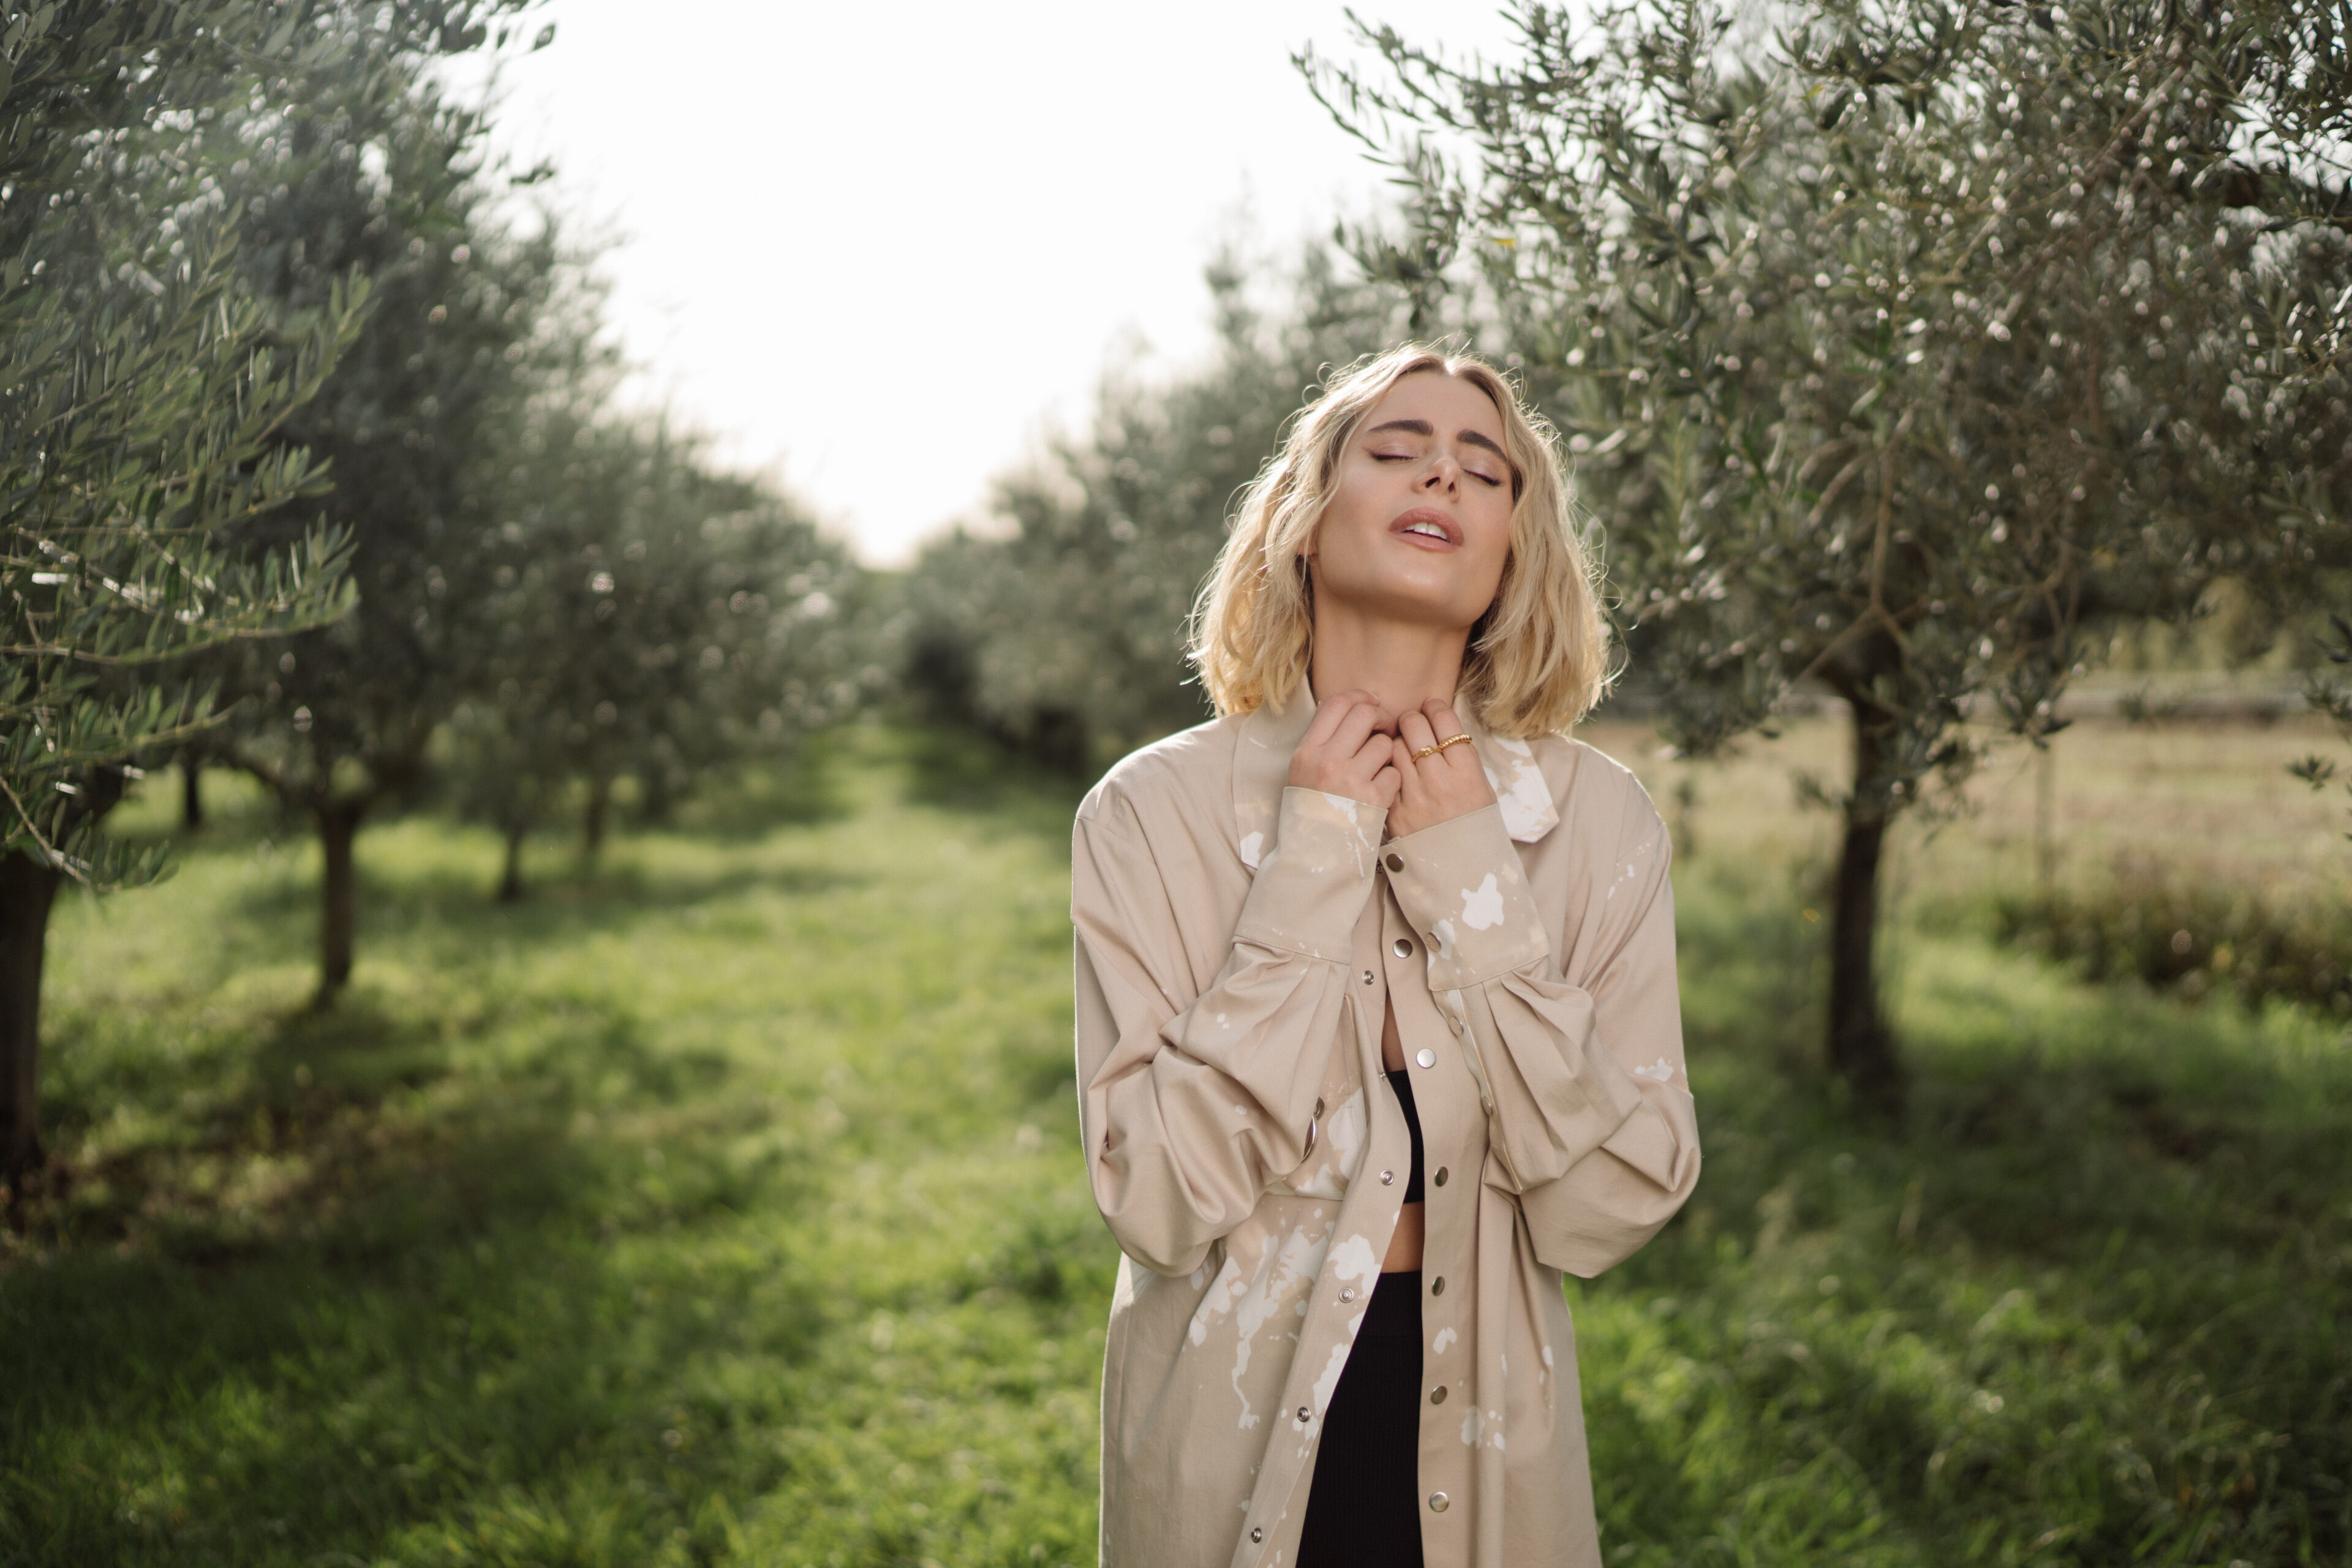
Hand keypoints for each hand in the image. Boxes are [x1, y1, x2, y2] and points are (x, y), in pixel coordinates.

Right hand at [1286, 689, 1400, 809]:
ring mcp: (1350, 781)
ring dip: (1387, 754)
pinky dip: (1392, 781)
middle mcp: (1327, 761)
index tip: (1372, 703)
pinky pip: (1395, 774)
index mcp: (1307, 752)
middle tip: (1383, 730)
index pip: (1337, 703)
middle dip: (1381, 719)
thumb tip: (1340, 706)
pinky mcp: (1373, 800)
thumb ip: (1319, 741)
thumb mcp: (1301, 772)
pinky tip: (1380, 792)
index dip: (1360, 697)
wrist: (1314, 857)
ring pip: (1385, 744)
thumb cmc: (1310, 811)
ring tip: (1377, 770)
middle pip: (1365, 714)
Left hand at [1385, 699, 1495, 838]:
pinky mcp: (1395, 811)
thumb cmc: (1473, 823)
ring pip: (1393, 747)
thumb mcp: (1481, 787)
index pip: (1445, 721)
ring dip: (1395, 741)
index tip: (1431, 706)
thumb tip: (1440, 727)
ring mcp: (1415, 796)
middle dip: (1411, 719)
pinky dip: (1387, 767)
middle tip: (1412, 723)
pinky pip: (1384, 775)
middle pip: (1415, 727)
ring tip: (1401, 747)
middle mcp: (1440, 780)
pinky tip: (1392, 769)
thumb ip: (1461, 758)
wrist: (1460, 869)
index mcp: (1467, 772)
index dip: (1434, 707)